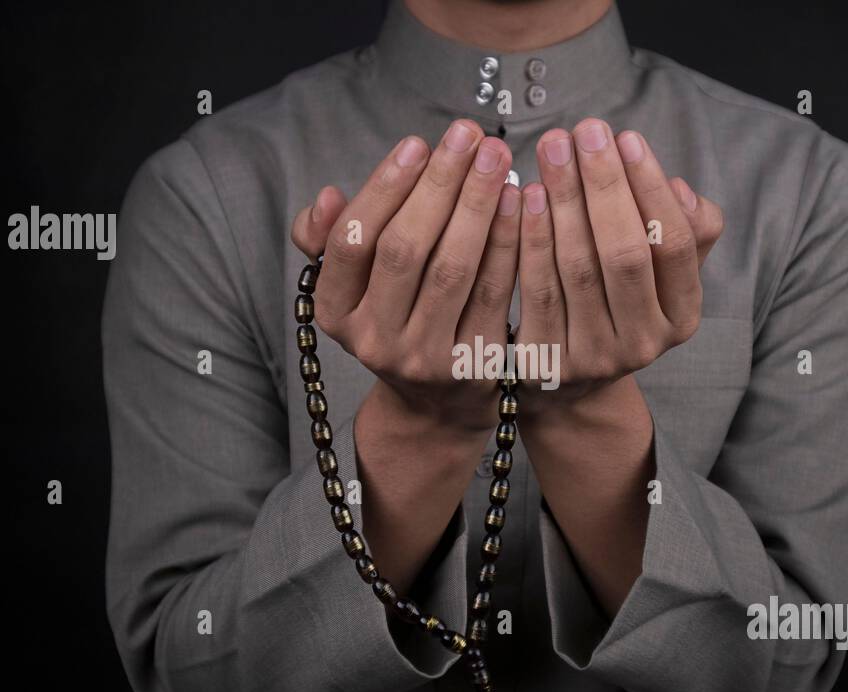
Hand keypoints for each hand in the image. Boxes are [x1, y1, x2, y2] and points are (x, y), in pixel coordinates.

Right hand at [290, 119, 521, 432]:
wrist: (439, 401)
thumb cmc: (399, 314)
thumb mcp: (354, 285)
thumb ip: (332, 239)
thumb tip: (327, 198)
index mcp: (336, 312)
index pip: (352, 241)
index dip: (384, 189)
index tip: (418, 143)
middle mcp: (374, 340)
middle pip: (405, 250)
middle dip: (438, 185)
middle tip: (468, 135)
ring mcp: (425, 358)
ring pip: (453, 269)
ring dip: (476, 205)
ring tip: (496, 157)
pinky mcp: (476, 366)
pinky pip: (494, 292)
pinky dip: (508, 242)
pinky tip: (520, 201)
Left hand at [514, 118, 723, 409]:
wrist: (569, 383)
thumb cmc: (616, 301)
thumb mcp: (660, 274)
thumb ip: (683, 231)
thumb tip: (680, 191)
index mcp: (682, 317)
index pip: (677, 245)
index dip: (652, 189)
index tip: (627, 137)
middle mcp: (644, 344)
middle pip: (626, 254)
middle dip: (604, 185)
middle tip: (586, 129)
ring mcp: (593, 358)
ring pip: (578, 268)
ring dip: (565, 200)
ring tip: (554, 148)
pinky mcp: (544, 363)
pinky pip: (536, 288)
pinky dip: (531, 237)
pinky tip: (525, 194)